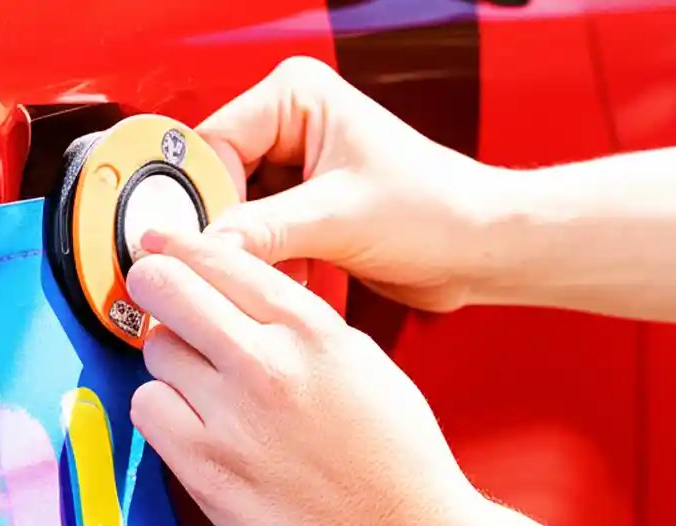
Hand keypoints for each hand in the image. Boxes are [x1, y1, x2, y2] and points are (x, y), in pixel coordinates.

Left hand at [125, 227, 483, 525]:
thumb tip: (243, 299)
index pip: (220, 257)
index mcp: (313, 328)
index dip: (179, 246)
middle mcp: (268, 362)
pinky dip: (163, 412)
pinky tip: (195, 427)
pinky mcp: (205, 468)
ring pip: (155, 351)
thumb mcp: (363, 364)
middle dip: (154, 287)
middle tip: (156, 298)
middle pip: (164, 287)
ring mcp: (231, 416)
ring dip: (170, 363)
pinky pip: (147, 410)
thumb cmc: (399, 465)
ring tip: (205, 388)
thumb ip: (300, 325)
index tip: (159, 243)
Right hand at [197, 56, 505, 312]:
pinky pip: (257, 236)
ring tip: (274, 276)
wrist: (479, 250)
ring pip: (234, 214)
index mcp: (296, 95)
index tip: (196, 244)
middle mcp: (291, 124)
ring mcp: (295, 168)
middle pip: (218, 181)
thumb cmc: (437, 210)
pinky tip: (290, 279)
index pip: (213, 144)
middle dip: (227, 230)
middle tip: (228, 269)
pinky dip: (265, 264)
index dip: (204, 198)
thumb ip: (260, 232)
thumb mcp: (337, 219)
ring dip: (248, 252)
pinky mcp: (302, 208)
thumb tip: (200, 248)